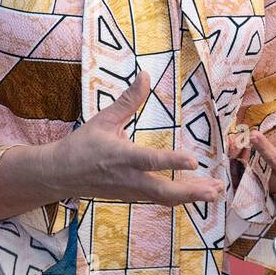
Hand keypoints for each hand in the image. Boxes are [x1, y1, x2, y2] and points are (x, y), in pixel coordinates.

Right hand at [48, 69, 224, 205]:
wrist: (59, 175)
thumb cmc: (81, 145)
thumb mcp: (103, 119)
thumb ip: (128, 100)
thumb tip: (145, 74)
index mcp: (121, 156)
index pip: (150, 161)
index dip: (172, 162)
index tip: (194, 161)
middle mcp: (129, 178)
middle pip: (163, 191)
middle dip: (191, 192)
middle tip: (215, 189)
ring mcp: (131, 191)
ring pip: (164, 199)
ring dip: (191, 197)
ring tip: (216, 192)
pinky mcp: (132, 197)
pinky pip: (159, 200)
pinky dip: (180, 199)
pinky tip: (197, 194)